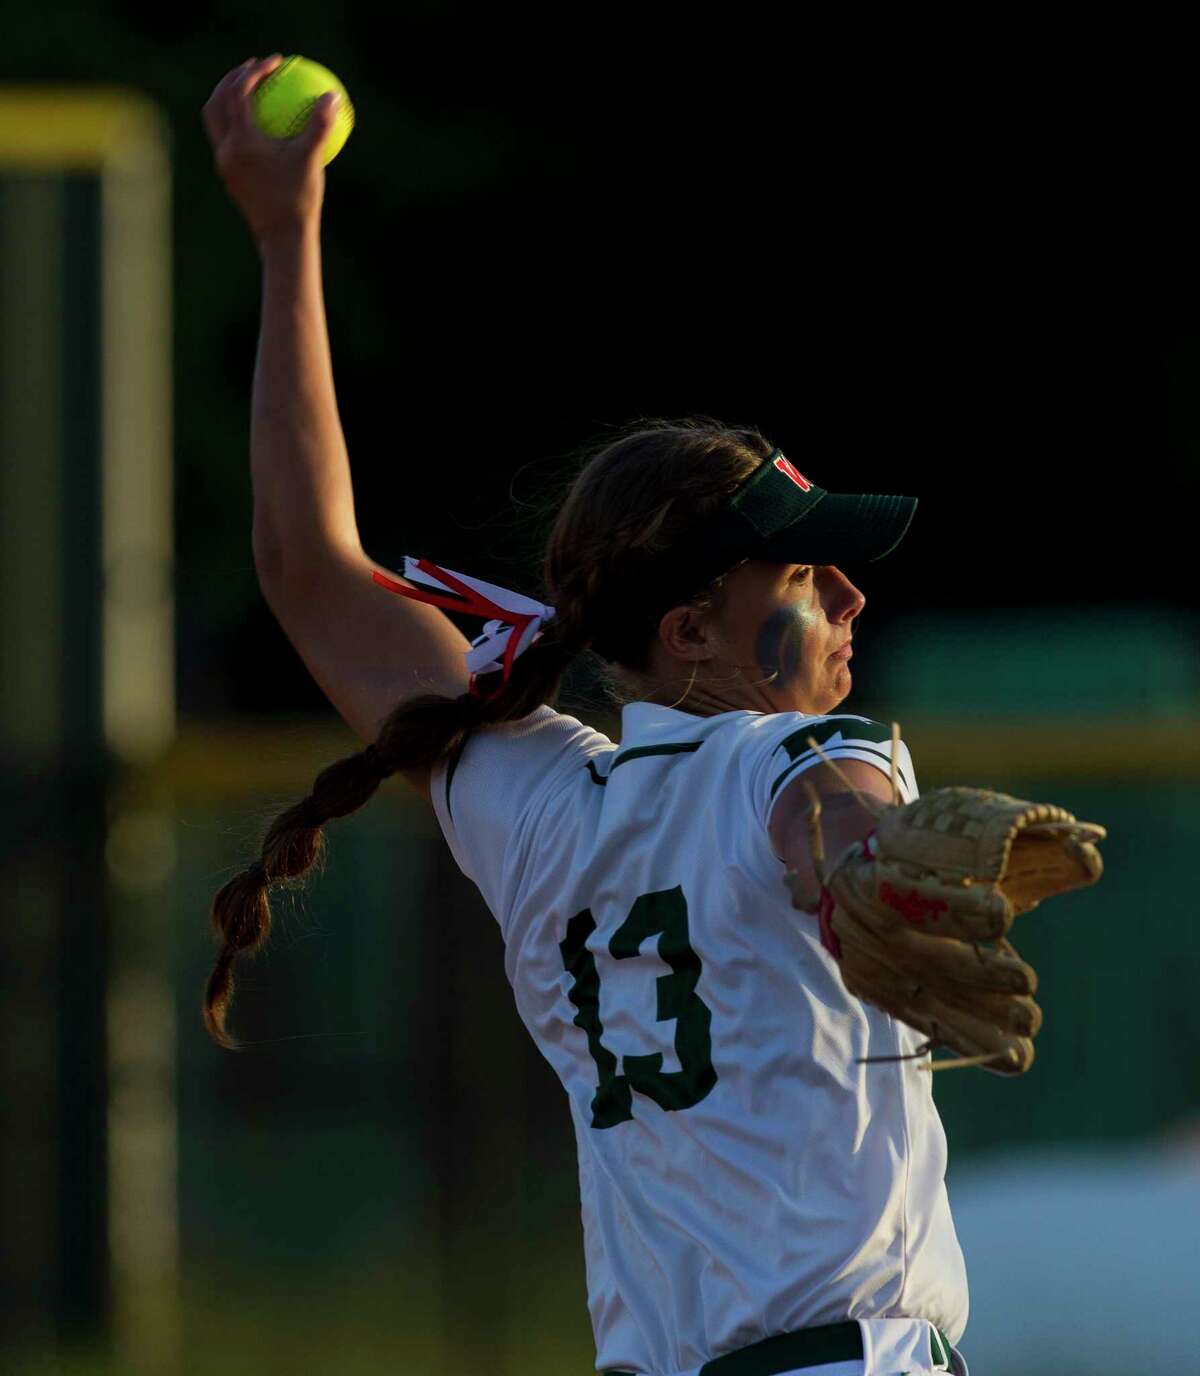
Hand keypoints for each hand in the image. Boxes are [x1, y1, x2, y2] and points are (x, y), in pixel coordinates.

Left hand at [202, 55, 340, 249]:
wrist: (281, 239)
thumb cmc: (298, 201)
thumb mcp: (312, 160)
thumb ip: (320, 125)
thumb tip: (332, 95)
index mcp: (241, 141)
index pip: (240, 93)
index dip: (255, 71)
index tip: (274, 63)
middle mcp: (225, 150)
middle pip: (217, 101)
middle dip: (231, 80)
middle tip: (252, 68)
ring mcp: (224, 164)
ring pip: (216, 121)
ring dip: (227, 101)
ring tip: (249, 93)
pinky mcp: (229, 177)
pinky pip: (227, 140)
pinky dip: (236, 124)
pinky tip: (259, 127)